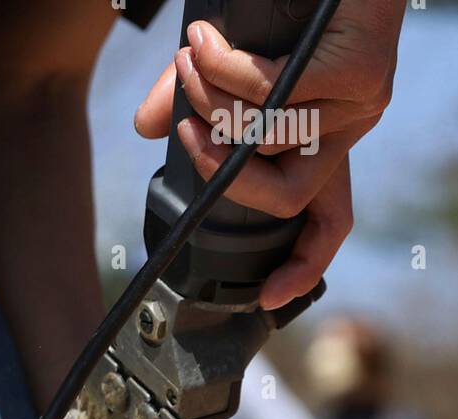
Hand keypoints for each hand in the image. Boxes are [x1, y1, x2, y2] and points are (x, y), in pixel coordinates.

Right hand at [134, 0, 405, 309]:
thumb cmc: (291, 4)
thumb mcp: (234, 63)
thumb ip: (197, 99)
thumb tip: (148, 128)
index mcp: (325, 144)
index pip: (327, 224)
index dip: (302, 266)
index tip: (268, 297)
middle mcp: (348, 132)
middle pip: (286, 198)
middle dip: (223, 171)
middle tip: (184, 128)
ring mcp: (361, 106)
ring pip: (270, 136)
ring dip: (214, 99)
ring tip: (187, 59)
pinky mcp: (363, 72)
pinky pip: (277, 93)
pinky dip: (230, 72)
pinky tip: (205, 45)